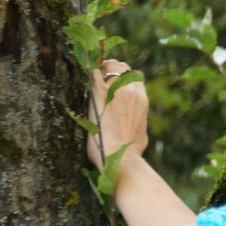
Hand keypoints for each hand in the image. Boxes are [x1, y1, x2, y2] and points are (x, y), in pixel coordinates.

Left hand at [87, 59, 148, 177]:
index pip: (133, 76)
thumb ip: (137, 121)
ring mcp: (116, 90)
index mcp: (142, 101)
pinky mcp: (100, 93)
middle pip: (122, 67)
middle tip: (100, 75)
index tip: (112, 80)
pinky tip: (84, 79)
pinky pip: (93, 72)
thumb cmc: (130, 154)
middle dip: (111, 69)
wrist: (122, 159)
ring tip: (92, 77)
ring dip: (100, 69)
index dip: (121, 75)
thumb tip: (134, 123)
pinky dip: (89, 73)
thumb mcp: (141, 134)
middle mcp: (131, 91)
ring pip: (109, 65)